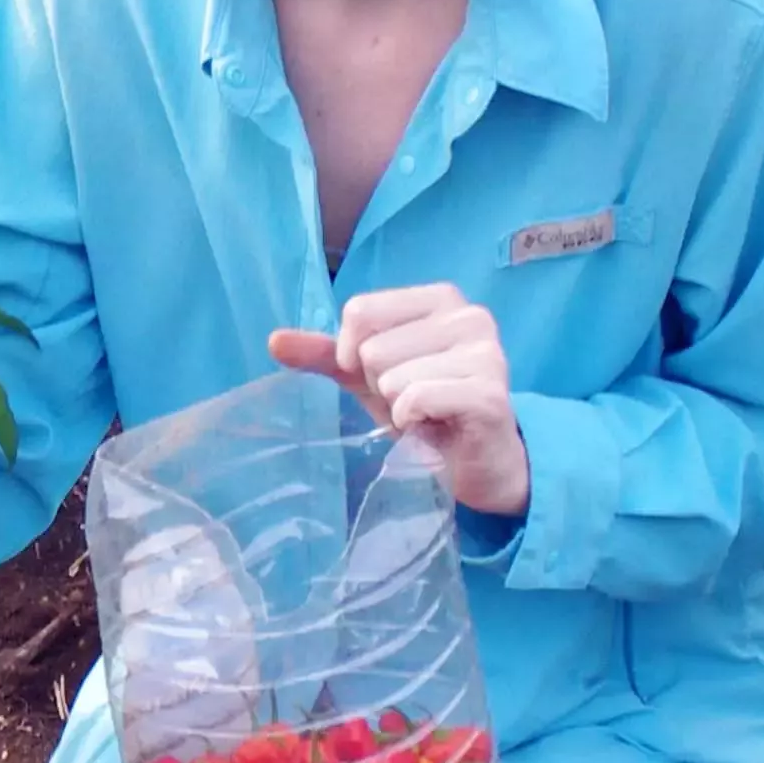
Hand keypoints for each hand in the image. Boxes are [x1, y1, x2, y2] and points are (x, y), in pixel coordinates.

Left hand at [267, 283, 530, 520]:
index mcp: (440, 299)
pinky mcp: (488, 392)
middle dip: (380, 385)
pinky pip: (416, 398)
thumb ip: (327, 354)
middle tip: (412, 401)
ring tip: (426, 415)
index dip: (352, 353)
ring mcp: (485, 352)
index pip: (360, 310)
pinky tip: (434, 426)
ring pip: (392, 376)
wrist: (476, 463)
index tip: (379, 377)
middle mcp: (468, 316)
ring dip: (398, 406)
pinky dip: (412, 420)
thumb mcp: (369, 377)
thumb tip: (274, 340)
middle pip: (373, 348)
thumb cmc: (425, 410)